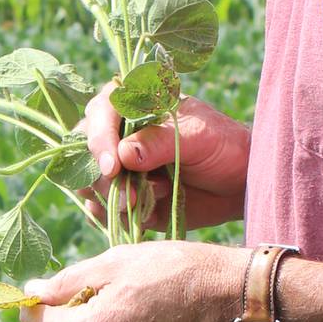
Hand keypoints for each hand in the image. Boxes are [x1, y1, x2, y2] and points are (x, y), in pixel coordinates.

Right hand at [81, 91, 250, 230]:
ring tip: (147, 203)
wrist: (239, 184)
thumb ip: (161, 142)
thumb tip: (123, 154)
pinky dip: (115, 216)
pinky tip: (145, 215)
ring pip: (87, 182)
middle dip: (101, 176)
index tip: (114, 167)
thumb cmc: (224, 148)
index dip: (100, 138)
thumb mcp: (199, 137)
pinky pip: (101, 209)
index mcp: (135, 105)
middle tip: (129, 198)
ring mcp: (119, 168)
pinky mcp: (123, 197)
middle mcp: (119, 134)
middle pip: (83, 149)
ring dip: (109, 198)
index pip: (100, 112)